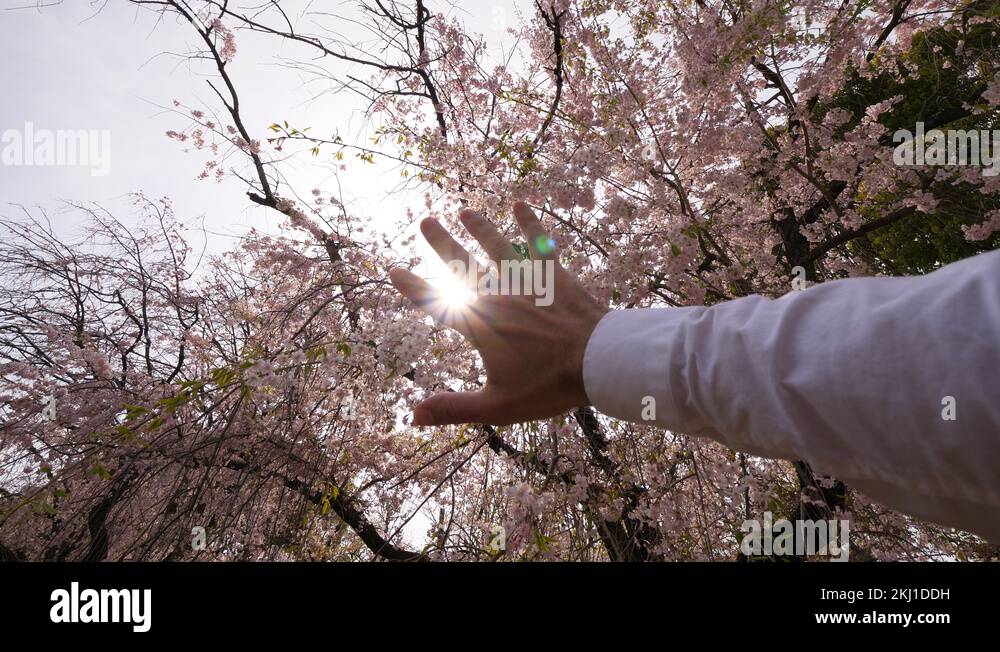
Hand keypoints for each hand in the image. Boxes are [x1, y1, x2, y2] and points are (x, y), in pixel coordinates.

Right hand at [389, 202, 607, 425]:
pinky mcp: (554, 275)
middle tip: (425, 220)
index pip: (438, 304)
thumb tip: (414, 415)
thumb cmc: (548, 385)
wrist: (597, 360)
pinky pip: (539, 244)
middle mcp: (498, 297)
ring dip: (480, 227)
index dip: (414, 288)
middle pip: (463, 265)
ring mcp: (527, 282)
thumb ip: (454, 408)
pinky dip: (530, 224)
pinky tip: (520, 204)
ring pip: (497, 247)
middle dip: (442, 242)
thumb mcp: (497, 405)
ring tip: (465, 209)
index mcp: (481, 326)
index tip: (394, 269)